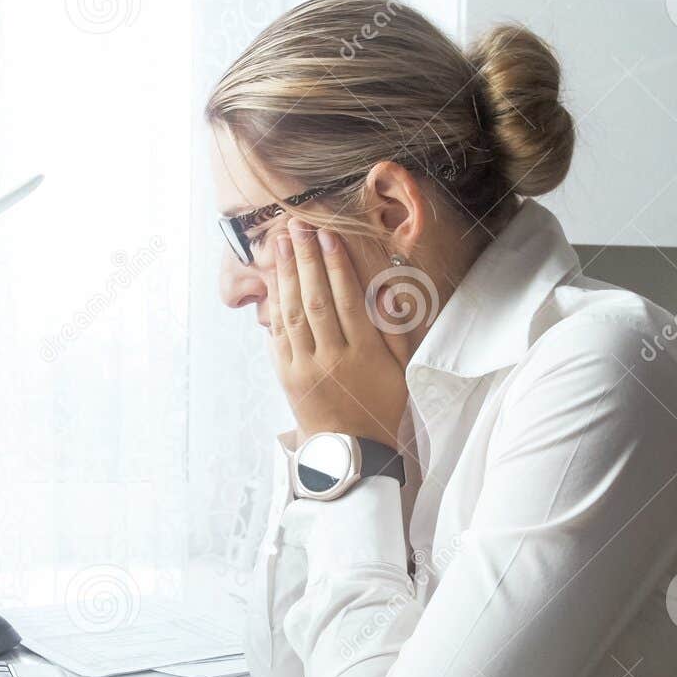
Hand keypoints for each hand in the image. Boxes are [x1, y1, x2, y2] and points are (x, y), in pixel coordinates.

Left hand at [269, 219, 408, 449]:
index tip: (327, 236)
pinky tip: (274, 280)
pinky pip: (279, 334)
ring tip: (282, 243)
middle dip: (305, 259)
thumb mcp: (402, 370)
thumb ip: (396, 331)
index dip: (336, 265)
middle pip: (315, 299)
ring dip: (286, 275)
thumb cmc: (381, 405)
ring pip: (293, 313)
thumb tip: (386, 293)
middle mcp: (331, 358)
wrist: (350, 450)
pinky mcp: (286, 375)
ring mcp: (304, 367)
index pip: (347, 299)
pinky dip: (275, 304)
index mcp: (363, 354)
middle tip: (297, 226)